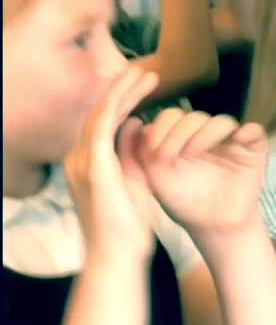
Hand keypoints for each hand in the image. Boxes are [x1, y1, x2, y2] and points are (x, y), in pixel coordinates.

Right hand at [63, 66, 159, 264]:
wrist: (117, 255)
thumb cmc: (127, 224)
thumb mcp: (134, 178)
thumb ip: (132, 151)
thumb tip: (137, 123)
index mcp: (88, 162)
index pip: (104, 122)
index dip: (124, 99)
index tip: (146, 83)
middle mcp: (79, 158)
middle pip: (99, 112)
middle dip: (122, 88)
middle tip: (146, 69)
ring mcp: (83, 162)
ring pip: (100, 113)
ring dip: (124, 90)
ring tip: (146, 73)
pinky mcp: (94, 166)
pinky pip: (104, 125)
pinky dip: (121, 104)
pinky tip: (137, 90)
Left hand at [133, 109, 269, 241]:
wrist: (214, 226)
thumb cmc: (184, 203)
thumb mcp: (155, 178)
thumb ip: (141, 153)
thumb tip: (134, 123)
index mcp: (182, 138)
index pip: (171, 117)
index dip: (162, 129)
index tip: (154, 152)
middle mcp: (207, 135)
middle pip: (194, 117)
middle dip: (180, 132)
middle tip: (172, 154)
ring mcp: (231, 141)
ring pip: (222, 122)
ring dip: (207, 132)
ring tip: (197, 151)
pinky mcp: (254, 148)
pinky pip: (254, 130)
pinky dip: (246, 132)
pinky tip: (236, 142)